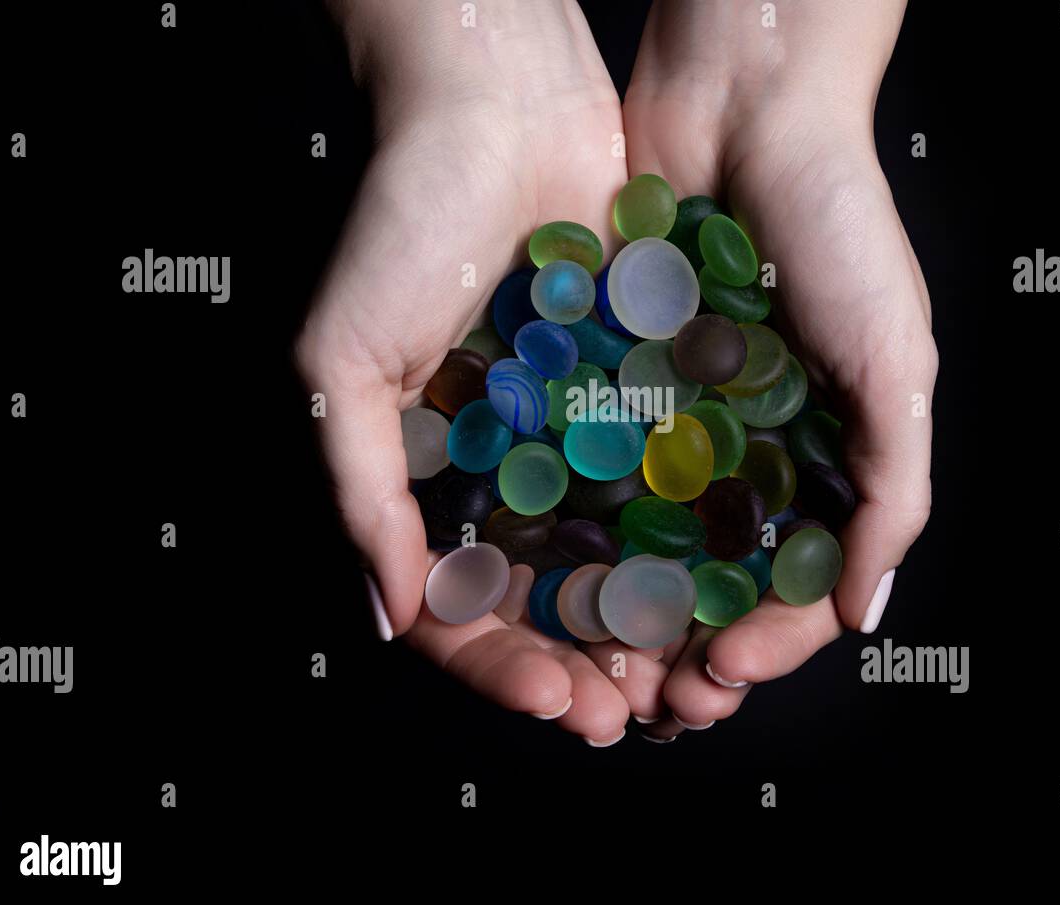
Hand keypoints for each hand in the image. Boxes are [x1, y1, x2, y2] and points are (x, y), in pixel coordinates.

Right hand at [298, 0, 630, 743]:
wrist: (499, 106)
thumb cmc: (401, 224)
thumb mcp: (344, 362)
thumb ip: (361, 490)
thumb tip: (383, 615)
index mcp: (428, 473)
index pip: (458, 602)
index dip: (501, 663)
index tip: (556, 697)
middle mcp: (503, 467)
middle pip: (543, 600)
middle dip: (583, 665)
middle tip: (630, 714)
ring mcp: (572, 434)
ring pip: (609, 560)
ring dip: (640, 629)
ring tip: (682, 678)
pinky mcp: (635, 390)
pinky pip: (659, 485)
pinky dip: (682, 544)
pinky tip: (715, 589)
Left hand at [615, 0, 936, 737]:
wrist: (743, 111)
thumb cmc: (840, 227)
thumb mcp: (898, 361)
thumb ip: (896, 487)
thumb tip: (871, 610)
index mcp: (826, 458)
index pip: (800, 584)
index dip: (769, 643)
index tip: (723, 672)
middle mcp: (749, 451)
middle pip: (716, 581)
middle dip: (688, 647)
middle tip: (652, 698)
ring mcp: (680, 421)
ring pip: (648, 546)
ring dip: (627, 610)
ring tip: (599, 657)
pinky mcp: (617, 382)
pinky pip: (595, 471)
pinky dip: (580, 528)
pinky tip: (554, 572)